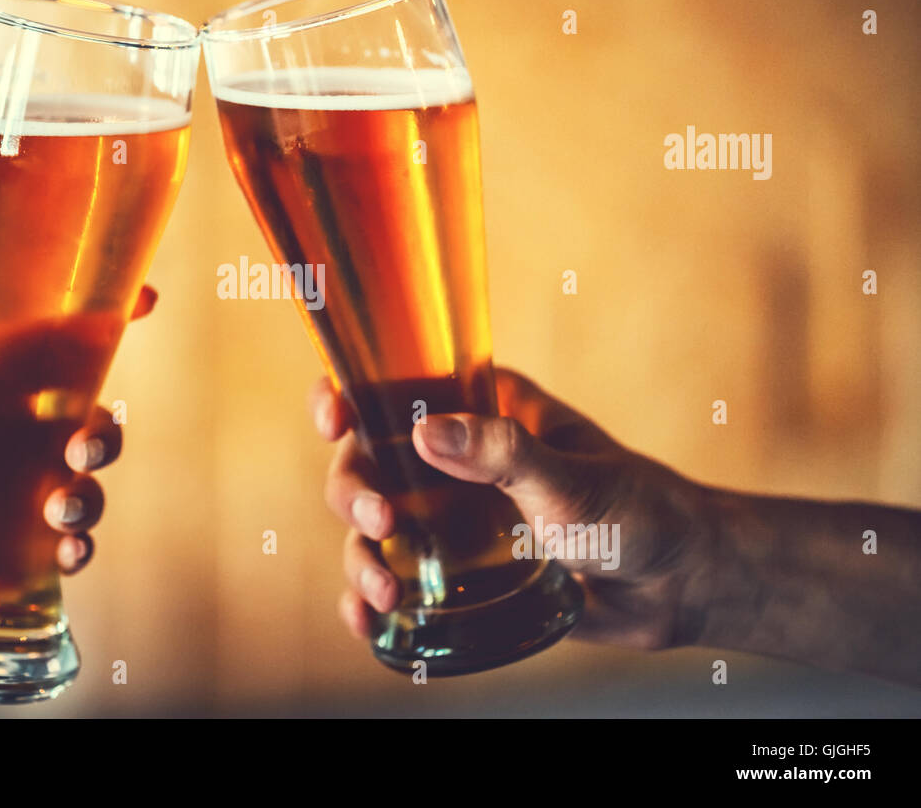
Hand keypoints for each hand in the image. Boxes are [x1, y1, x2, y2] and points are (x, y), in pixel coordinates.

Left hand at [0, 285, 158, 593]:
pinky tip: (68, 556)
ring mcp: (7, 485)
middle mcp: (6, 430)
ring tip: (60, 513)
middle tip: (82, 451)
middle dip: (101, 432)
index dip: (101, 318)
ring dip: (88, 495)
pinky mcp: (0, 539)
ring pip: (79, 482)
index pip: (47, 341)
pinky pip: (56, 543)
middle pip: (83, 419)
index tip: (149, 299)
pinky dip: (75, 548)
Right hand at [311, 366, 716, 651]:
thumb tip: (424, 434)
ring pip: (369, 527)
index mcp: (478, 408)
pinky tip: (368, 622)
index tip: (335, 421)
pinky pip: (394, 579)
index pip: (394, 385)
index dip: (348, 395)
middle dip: (354, 491)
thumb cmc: (636, 511)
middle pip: (365, 462)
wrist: (674, 585)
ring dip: (359, 556)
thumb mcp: (571, 477)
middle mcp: (452, 460)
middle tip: (380, 520)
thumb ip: (503, 453)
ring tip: (384, 593)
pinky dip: (369, 600)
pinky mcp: (455, 572)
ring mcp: (448, 518)